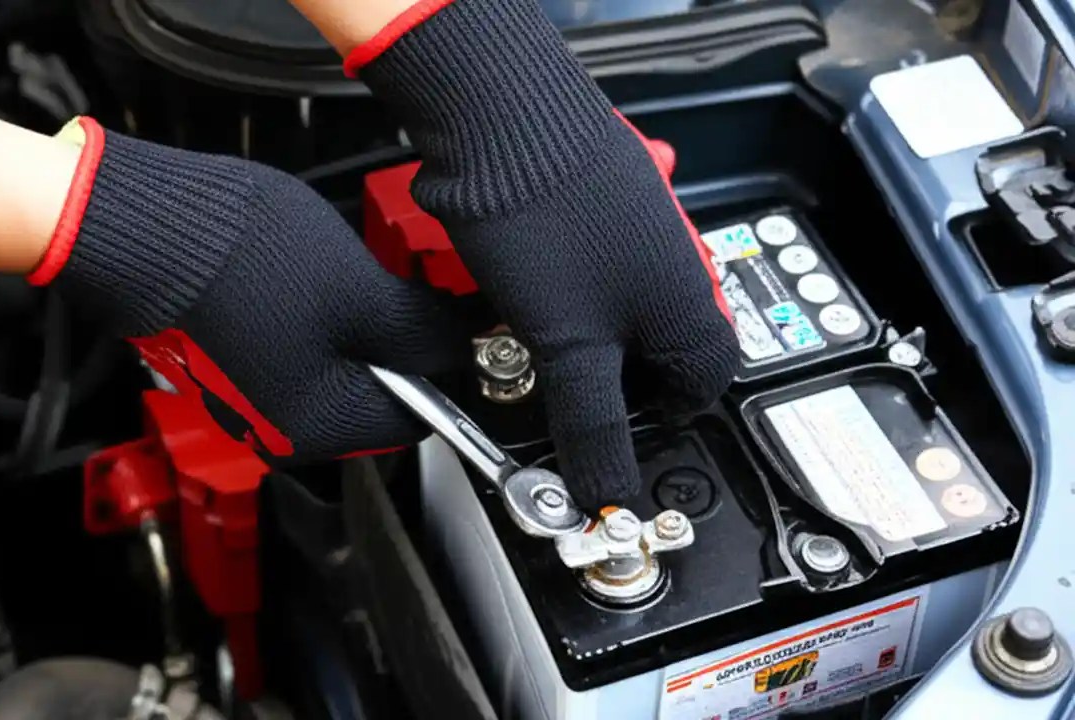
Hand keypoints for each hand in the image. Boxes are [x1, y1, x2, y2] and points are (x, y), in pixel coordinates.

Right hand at [40, 119, 466, 460]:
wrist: (140, 226)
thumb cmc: (238, 259)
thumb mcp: (360, 290)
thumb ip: (420, 330)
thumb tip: (458, 346)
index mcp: (319, 427)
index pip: (417, 417)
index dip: (439, 363)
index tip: (442, 319)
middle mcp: (280, 431)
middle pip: (373, 395)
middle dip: (389, 340)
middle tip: (382, 282)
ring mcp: (246, 401)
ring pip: (332, 369)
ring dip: (348, 323)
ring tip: (331, 273)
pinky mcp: (225, 367)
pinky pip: (291, 350)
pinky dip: (306, 317)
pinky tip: (294, 275)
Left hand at [351, 0, 738, 509]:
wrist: (500, 117)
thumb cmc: (545, 221)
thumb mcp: (568, 350)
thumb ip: (593, 427)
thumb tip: (608, 494)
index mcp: (692, 313)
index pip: (697, 397)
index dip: (650, 426)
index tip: (608, 437)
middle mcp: (680, 270)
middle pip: (654, 355)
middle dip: (607, 378)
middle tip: (558, 384)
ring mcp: (642, 233)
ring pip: (616, 313)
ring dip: (578, 334)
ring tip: (530, 332)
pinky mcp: (601, 208)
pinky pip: (587, 271)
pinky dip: (559, 292)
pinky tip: (521, 286)